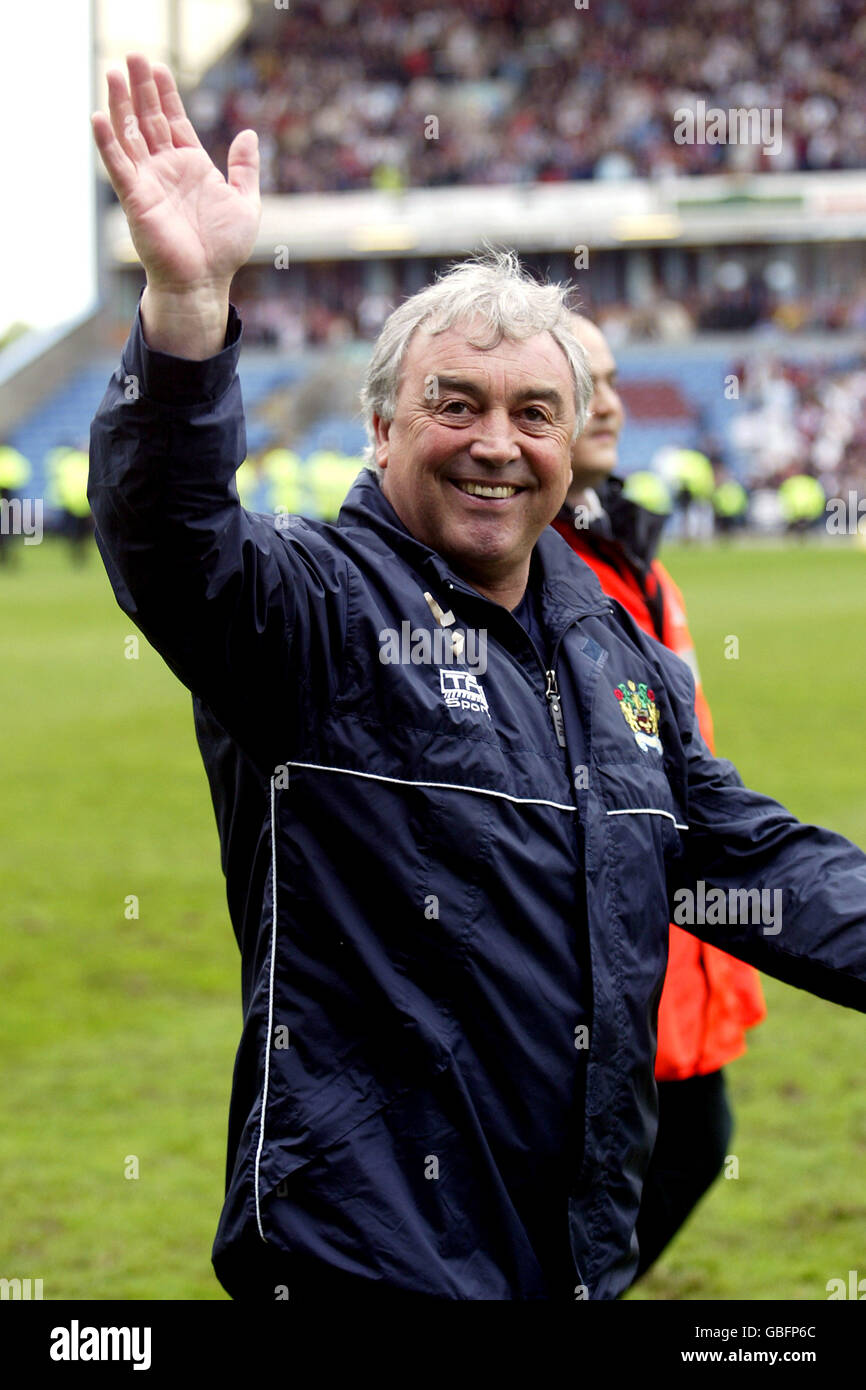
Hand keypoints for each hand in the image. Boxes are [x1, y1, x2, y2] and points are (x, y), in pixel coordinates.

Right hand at [91, 54, 260, 355]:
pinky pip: (119, 167)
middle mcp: (166, 169)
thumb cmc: (225, 249)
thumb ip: (246, 168)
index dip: (166, 94)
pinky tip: (99, 118)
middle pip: (149, 119)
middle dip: (141, 89)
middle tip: (132, 55)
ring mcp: (149, 182)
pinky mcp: (136, 199)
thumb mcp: (246, 203)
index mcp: (191, 166)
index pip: (174, 120)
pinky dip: (108, 143)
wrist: (205, 281)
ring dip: (121, 105)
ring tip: (115, 73)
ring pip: (130, 135)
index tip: (158, 68)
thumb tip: (249, 133)